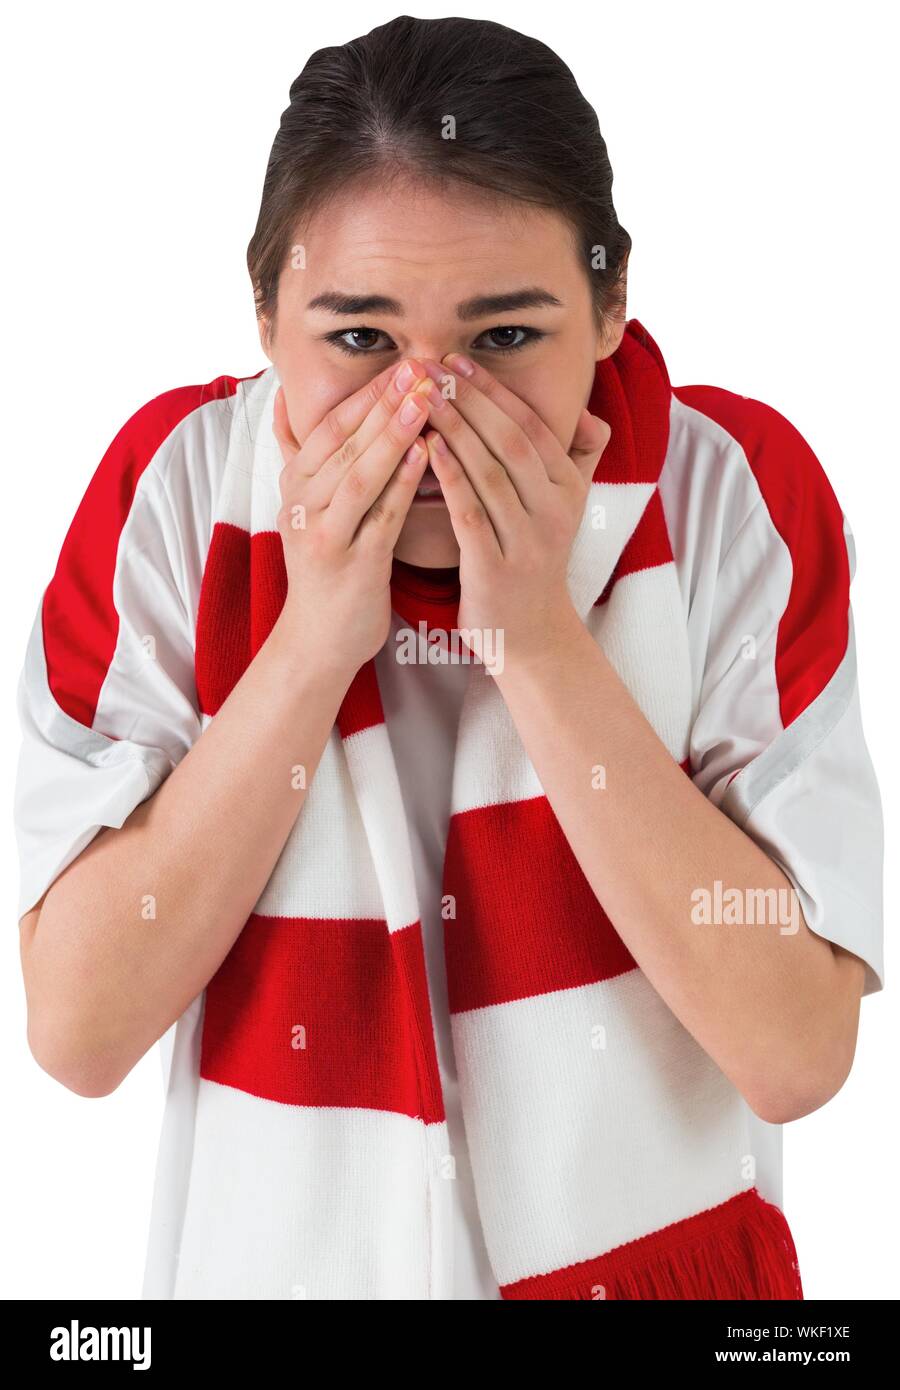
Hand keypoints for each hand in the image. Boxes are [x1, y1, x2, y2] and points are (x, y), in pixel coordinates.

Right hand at [269, 359, 433, 680]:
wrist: (318, 640)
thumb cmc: (325, 566)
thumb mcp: (303, 505)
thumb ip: (296, 451)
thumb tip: (281, 396)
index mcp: (294, 485)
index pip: (330, 426)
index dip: (366, 392)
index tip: (402, 361)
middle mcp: (301, 505)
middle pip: (345, 443)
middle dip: (384, 402)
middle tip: (420, 366)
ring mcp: (323, 535)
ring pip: (360, 474)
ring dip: (393, 433)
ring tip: (426, 398)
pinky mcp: (350, 564)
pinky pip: (380, 516)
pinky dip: (402, 482)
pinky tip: (428, 454)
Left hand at [415, 355, 611, 666]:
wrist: (532, 635)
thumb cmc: (536, 562)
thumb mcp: (567, 510)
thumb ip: (581, 460)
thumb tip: (593, 416)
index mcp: (567, 490)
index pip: (532, 427)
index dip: (495, 392)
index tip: (458, 361)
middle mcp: (553, 512)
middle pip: (511, 442)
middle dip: (470, 401)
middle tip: (432, 368)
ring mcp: (526, 542)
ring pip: (490, 474)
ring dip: (454, 430)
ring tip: (421, 398)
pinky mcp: (495, 571)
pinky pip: (470, 515)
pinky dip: (449, 478)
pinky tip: (425, 449)